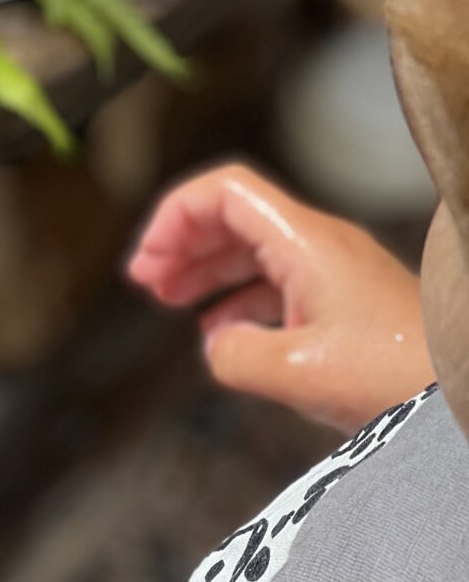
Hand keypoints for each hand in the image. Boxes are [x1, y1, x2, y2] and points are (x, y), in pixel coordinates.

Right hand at [126, 164, 433, 432]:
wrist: (459, 388)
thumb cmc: (400, 375)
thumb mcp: (298, 373)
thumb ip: (235, 355)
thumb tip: (213, 346)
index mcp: (306, 243)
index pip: (225, 192)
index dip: (175, 215)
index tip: (149, 256)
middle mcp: (319, 245)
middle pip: (233, 216)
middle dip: (182, 241)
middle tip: (145, 276)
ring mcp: (332, 270)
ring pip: (252, 248)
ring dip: (205, 269)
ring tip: (168, 297)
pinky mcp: (342, 299)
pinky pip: (275, 281)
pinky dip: (236, 297)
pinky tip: (219, 329)